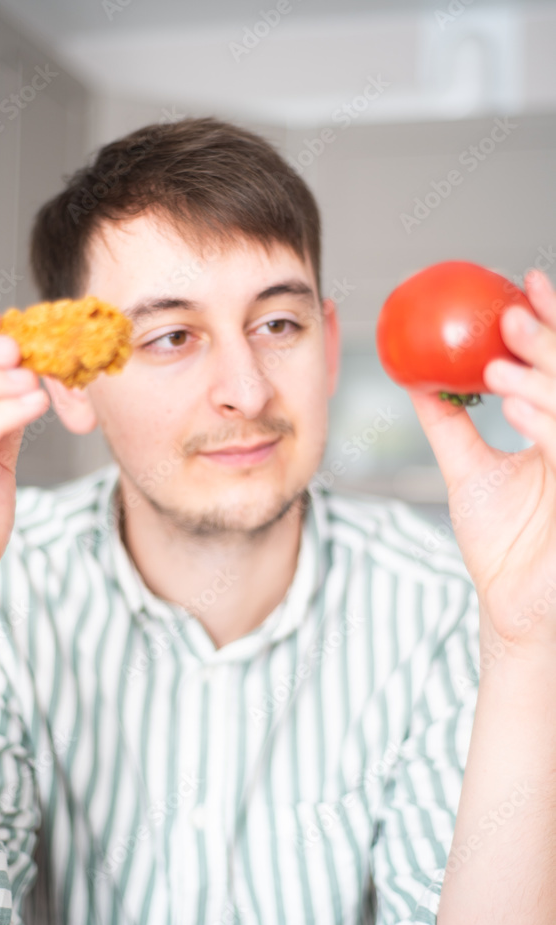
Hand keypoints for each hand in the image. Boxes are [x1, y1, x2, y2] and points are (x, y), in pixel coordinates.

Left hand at [408, 269, 555, 649]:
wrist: (510, 605)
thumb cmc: (501, 544)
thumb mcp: (466, 470)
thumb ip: (448, 424)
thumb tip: (416, 380)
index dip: (552, 322)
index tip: (524, 283)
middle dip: (550, 340)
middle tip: (509, 314)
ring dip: (540, 378)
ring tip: (495, 367)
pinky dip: (545, 420)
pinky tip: (514, 405)